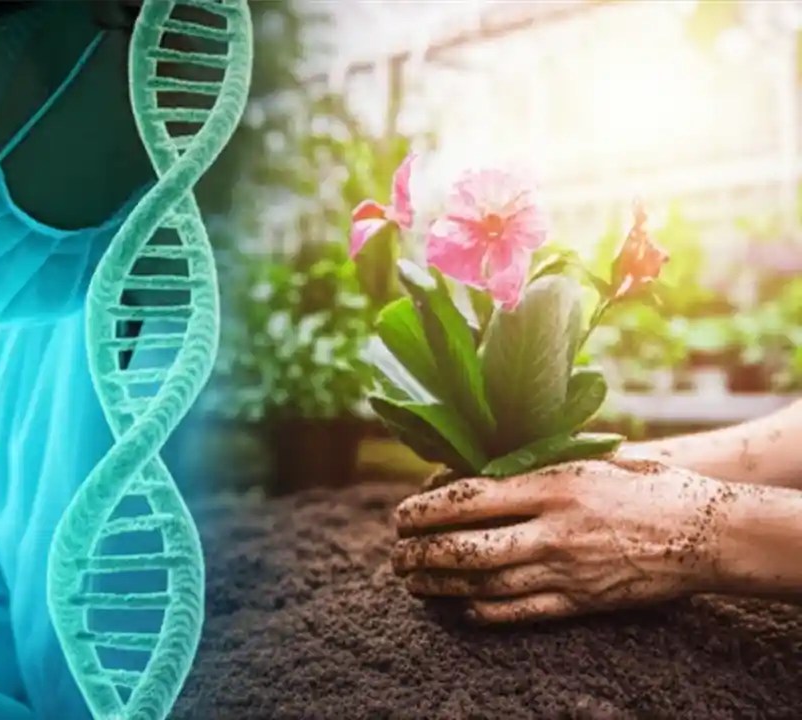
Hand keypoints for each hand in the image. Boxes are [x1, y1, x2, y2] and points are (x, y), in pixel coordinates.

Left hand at [390, 459, 742, 623]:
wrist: (705, 529)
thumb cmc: (642, 482)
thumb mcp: (586, 459)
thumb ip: (530, 465)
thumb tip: (467, 471)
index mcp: (553, 485)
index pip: (470, 499)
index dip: (425, 511)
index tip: (399, 517)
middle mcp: (554, 530)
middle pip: (468, 548)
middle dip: (421, 555)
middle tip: (394, 557)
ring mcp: (567, 570)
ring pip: (485, 584)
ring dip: (440, 585)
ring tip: (413, 582)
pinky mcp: (581, 601)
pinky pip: (519, 612)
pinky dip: (482, 611)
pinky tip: (459, 606)